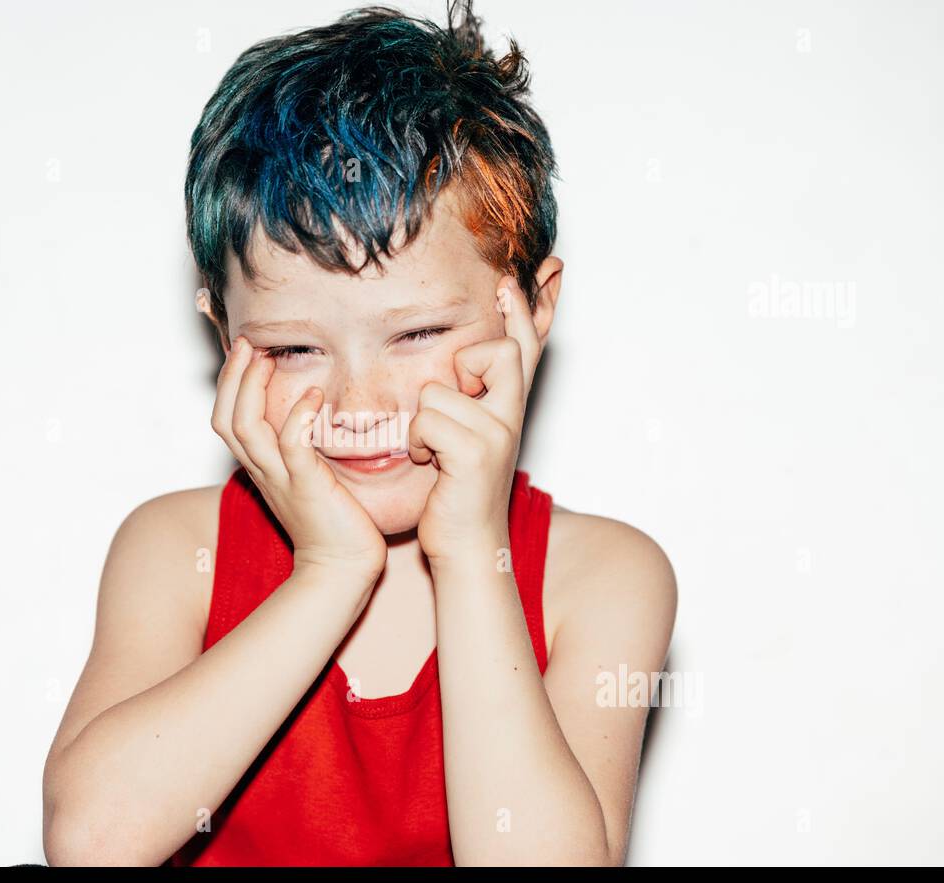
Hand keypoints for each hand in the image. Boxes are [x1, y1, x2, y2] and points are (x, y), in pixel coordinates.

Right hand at [212, 336, 387, 579]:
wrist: (342, 567)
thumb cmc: (333, 522)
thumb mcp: (308, 477)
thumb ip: (301, 449)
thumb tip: (311, 414)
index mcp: (261, 468)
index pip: (226, 420)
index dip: (230, 384)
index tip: (246, 352)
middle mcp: (263, 471)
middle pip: (225, 418)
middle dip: (233, 377)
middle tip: (249, 343)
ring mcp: (282, 479)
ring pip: (246, 428)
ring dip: (253, 388)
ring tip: (269, 359)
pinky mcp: (308, 486)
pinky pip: (292, 446)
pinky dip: (298, 417)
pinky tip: (315, 396)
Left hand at [407, 277, 542, 564]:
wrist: (466, 544)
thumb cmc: (458, 491)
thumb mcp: (467, 437)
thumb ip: (469, 398)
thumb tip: (459, 361)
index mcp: (510, 408)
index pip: (527, 347)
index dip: (525, 310)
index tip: (520, 277)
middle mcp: (512, 415)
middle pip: (502, 351)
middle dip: (470, 362)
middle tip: (463, 390)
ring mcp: (499, 434)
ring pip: (439, 390)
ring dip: (423, 422)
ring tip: (432, 451)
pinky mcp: (476, 453)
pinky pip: (427, 419)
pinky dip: (416, 442)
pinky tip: (428, 463)